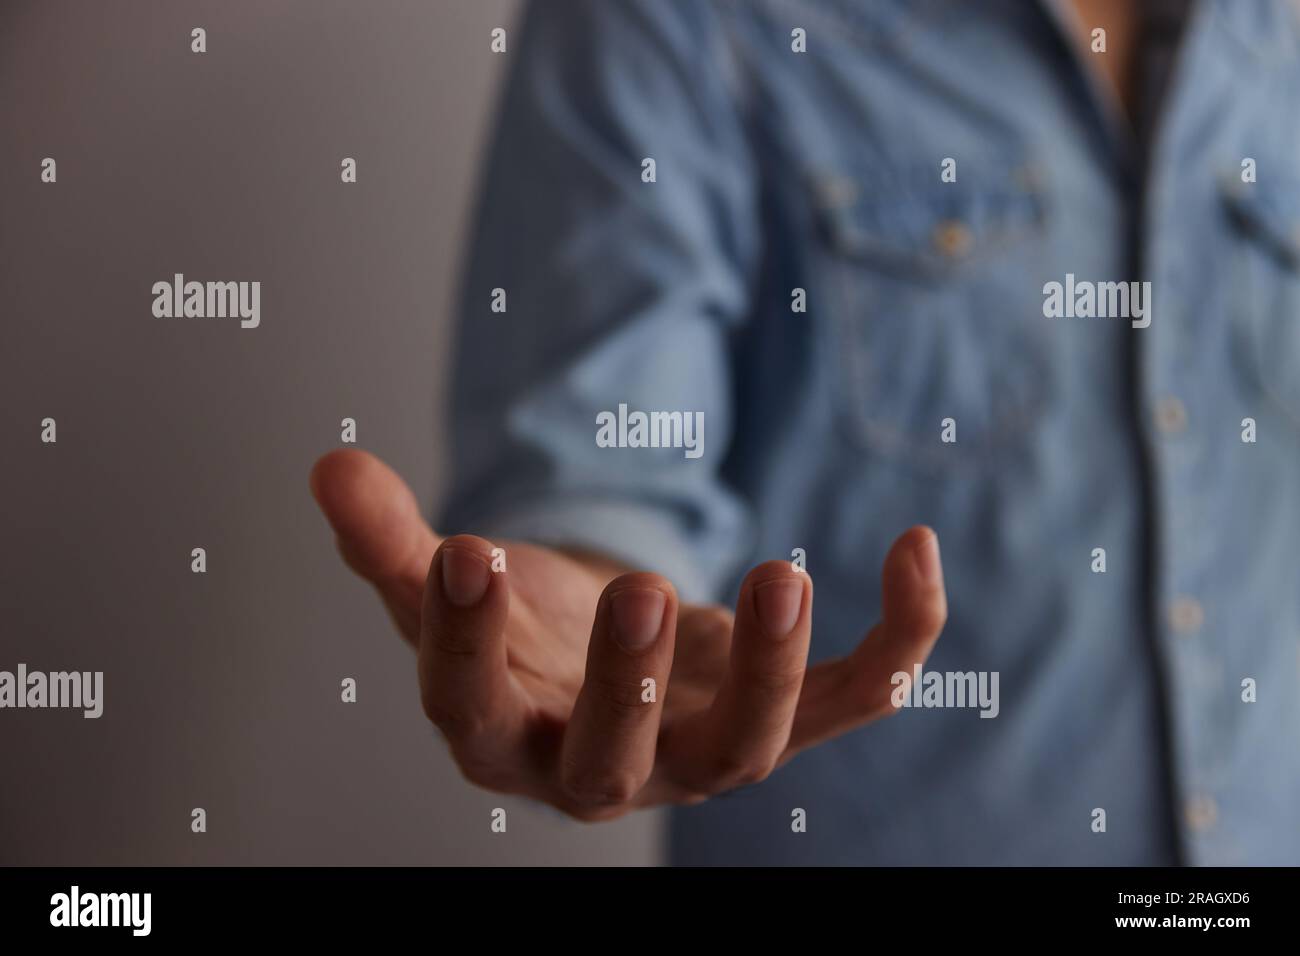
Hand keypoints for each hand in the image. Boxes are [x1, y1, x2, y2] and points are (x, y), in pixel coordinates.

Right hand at [310, 449, 946, 820]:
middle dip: (627, 689)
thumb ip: (387, 536)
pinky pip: (857, 694)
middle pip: (618, 761)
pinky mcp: (783, 711)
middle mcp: (604, 763)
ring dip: (769, 667)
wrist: (597, 653)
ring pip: (749, 746)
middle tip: (636, 593)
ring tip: (781, 570)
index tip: (468, 554)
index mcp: (505, 731)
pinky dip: (898, 636)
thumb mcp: (444, 581)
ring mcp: (704, 748)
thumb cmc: (519, 627)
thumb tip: (328, 467)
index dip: (464, 643)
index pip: (471, 709)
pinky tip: (913, 549)